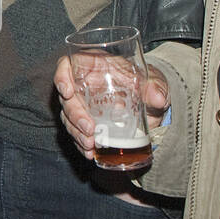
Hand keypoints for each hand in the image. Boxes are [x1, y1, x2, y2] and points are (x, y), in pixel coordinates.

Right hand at [55, 57, 169, 160]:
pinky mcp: (87, 122)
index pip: (67, 66)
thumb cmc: (147, 84)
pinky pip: (77, 132)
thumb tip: (157, 98)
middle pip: (66, 97)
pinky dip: (81, 143)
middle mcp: (83, 85)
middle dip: (74, 115)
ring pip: (68, 117)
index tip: (67, 92)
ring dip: (76, 132)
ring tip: (90, 145)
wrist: (150, 104)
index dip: (62, 77)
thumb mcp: (154, 81)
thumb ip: (156, 87)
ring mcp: (83, 105)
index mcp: (93, 67)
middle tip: (89, 130)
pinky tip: (90, 153)